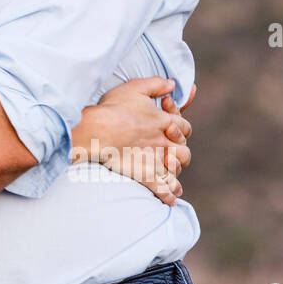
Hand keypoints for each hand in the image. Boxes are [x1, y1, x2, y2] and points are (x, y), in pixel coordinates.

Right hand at [70, 77, 195, 205]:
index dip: (179, 126)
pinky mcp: (146, 175)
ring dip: (176, 173)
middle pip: (184, 151)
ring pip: (176, 171)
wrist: (98, 130)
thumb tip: (172, 83)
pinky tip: (170, 200)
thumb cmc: (114, 107)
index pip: (184, 126)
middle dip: (180, 152)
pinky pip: (163, 190)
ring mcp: (156, 160)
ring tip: (173, 178)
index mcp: (165, 122)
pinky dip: (168, 196)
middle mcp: (164, 143)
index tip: (169, 126)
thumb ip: (156, 84)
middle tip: (169, 152)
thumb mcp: (135, 87)